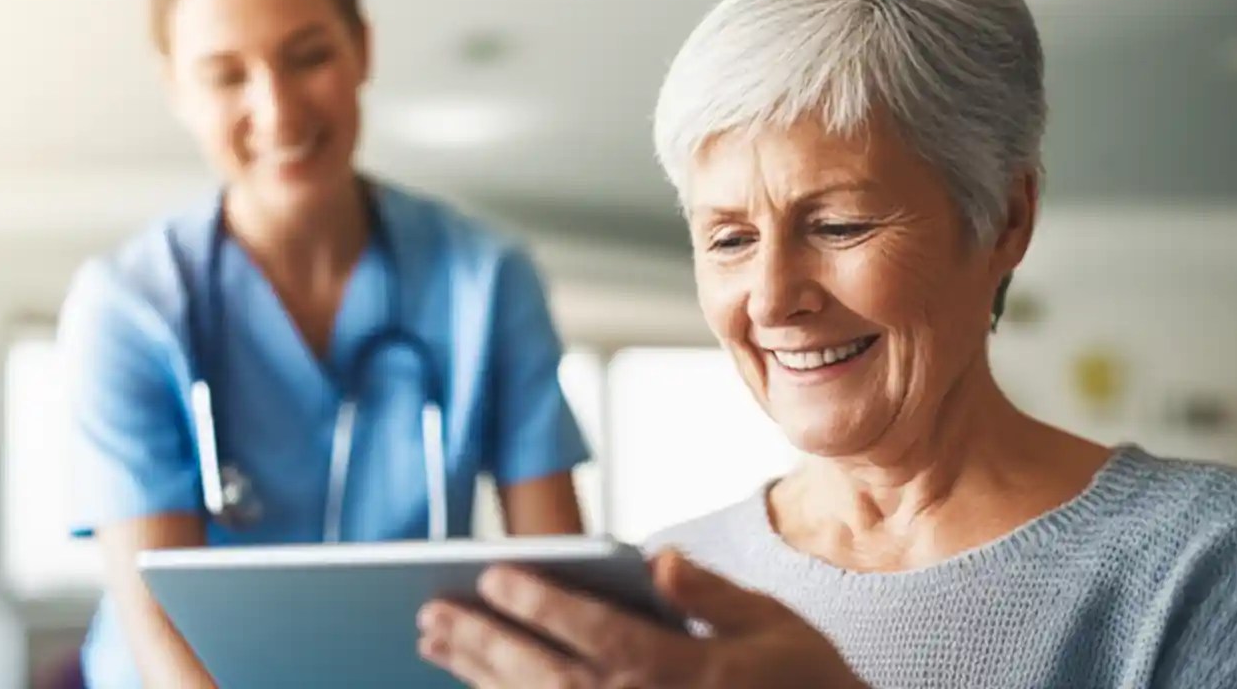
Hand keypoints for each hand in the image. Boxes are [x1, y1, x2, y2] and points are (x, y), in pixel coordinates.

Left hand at [417, 550, 863, 687]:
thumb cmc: (805, 684)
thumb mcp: (773, 627)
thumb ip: (710, 595)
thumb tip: (658, 561)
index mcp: (682, 671)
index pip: (594, 631)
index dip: (538, 601)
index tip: (491, 575)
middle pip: (546, 675)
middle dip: (483, 641)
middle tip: (431, 613)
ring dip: (481, 676)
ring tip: (436, 643)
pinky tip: (480, 688)